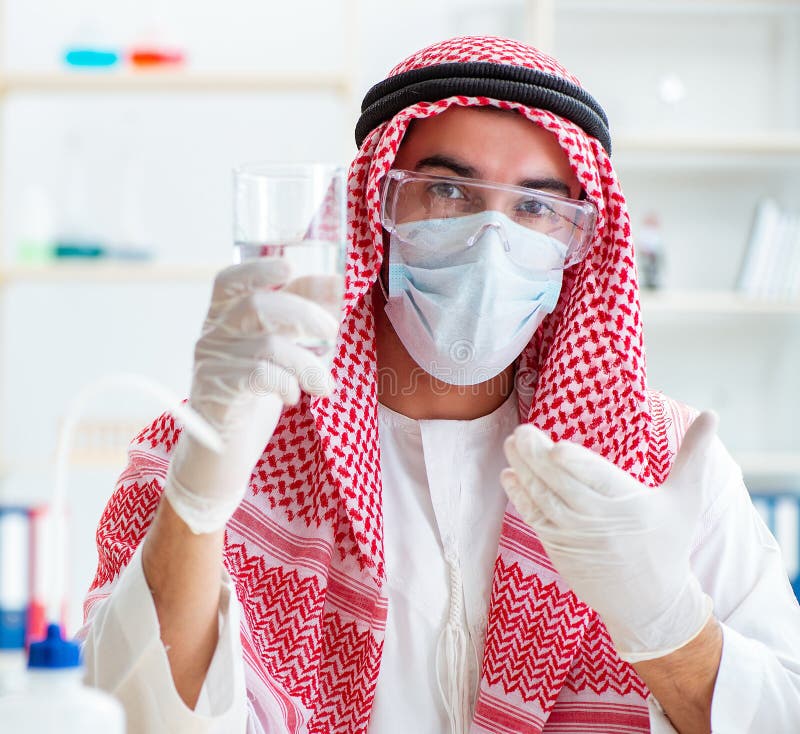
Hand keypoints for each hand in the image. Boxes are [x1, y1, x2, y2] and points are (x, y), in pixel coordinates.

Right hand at [164, 259, 339, 533]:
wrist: (222, 454)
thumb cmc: (255, 397)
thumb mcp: (275, 352)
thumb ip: (295, 318)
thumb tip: (335, 281)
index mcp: (222, 319)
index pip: (230, 280)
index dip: (259, 267)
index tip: (291, 266)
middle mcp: (211, 336)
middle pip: (257, 305)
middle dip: (304, 314)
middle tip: (333, 332)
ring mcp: (210, 364)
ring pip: (267, 345)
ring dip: (307, 363)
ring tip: (324, 385)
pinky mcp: (216, 394)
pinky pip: (260, 376)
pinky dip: (287, 384)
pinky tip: (293, 397)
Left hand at [501, 412, 717, 661]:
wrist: (650, 605)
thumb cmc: (667, 546)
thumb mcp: (685, 500)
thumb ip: (693, 456)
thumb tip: (713, 414)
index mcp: (629, 505)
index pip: (598, 479)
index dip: (575, 463)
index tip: (557, 447)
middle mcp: (597, 520)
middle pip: (562, 484)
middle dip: (537, 458)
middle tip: (522, 432)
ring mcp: (574, 535)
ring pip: (543, 498)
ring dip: (523, 471)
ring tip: (511, 444)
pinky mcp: (558, 547)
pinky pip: (535, 518)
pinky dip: (520, 497)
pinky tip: (509, 475)